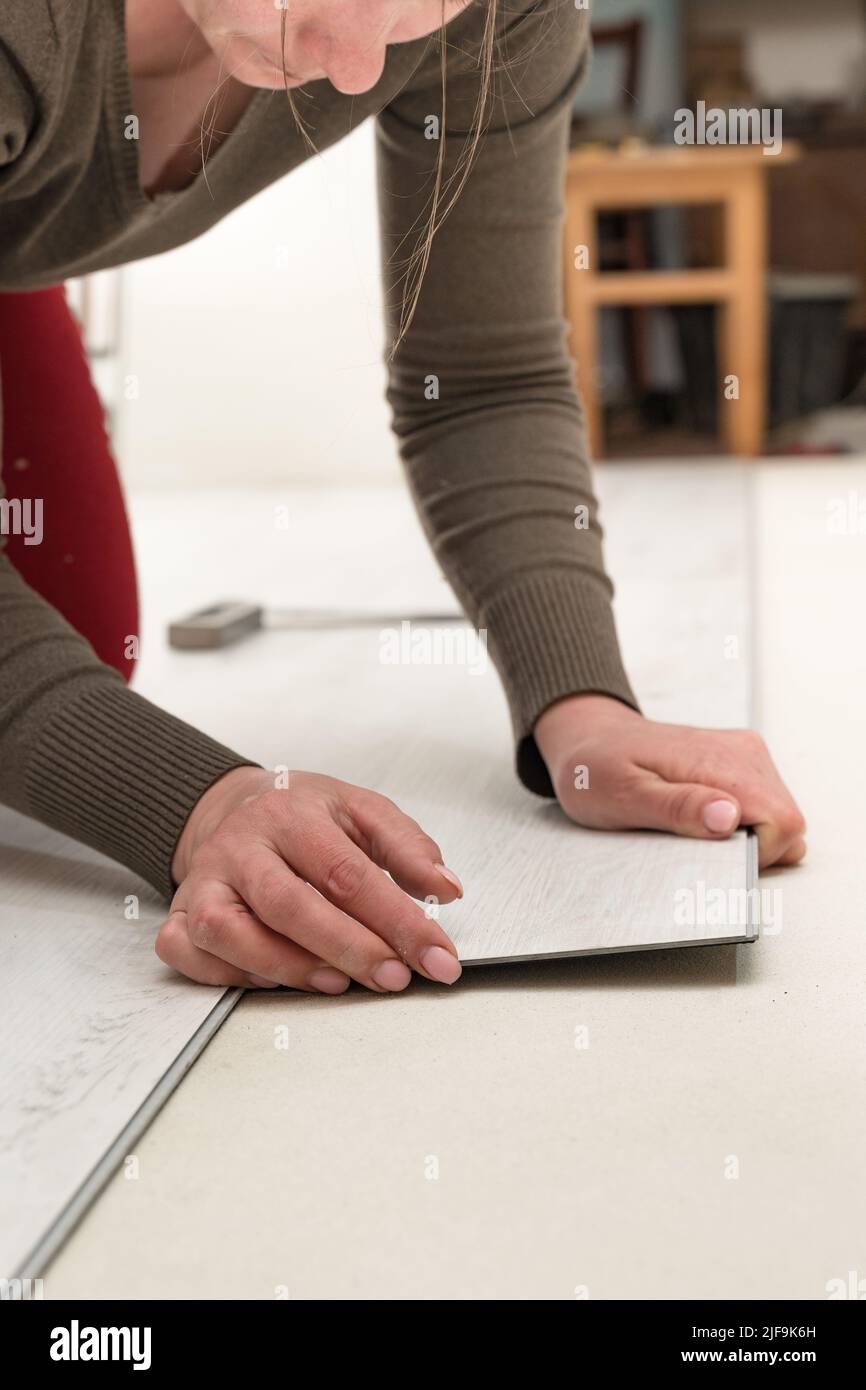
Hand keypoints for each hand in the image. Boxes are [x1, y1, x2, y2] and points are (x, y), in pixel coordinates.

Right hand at [156, 768, 463, 992]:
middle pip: (289, 904)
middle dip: (350, 949)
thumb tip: (446, 889)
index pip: (347, 872)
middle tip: (396, 978)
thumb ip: (407, 847)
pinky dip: (228, 974)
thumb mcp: (360, 811)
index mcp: (291, 814)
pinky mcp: (181, 912)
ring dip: (289, 967)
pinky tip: (273, 981)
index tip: (437, 955)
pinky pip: (190, 953)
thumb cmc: (302, 817)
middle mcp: (241, 846)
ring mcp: (204, 880)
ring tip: (341, 983)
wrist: (231, 807)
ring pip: (230, 932)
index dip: (397, 921)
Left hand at [534, 694, 805, 868]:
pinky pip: (764, 809)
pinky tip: (702, 823)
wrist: (590, 738)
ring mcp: (745, 756)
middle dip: (751, 851)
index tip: (712, 858)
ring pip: (779, 820)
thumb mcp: (623, 796)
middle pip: (788, 825)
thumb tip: (728, 817)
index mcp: (720, 761)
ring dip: (746, 840)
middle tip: (696, 847)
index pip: (782, 824)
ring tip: (694, 832)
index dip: (754, 856)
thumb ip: (678, 808)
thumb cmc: (598, 769)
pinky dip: (742, 828)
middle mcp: (743, 753)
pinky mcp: (740, 765)